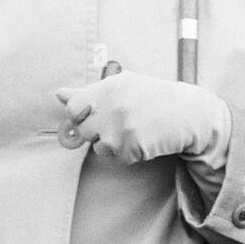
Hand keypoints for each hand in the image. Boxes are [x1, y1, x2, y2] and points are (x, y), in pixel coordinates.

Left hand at [54, 69, 230, 164]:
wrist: (186, 113)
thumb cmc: (151, 97)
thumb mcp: (122, 84)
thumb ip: (88, 91)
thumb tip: (59, 94)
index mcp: (108, 87)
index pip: (73, 108)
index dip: (79, 115)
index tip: (93, 115)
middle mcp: (111, 107)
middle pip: (84, 131)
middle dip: (97, 131)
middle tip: (119, 123)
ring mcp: (121, 129)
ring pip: (100, 148)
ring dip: (113, 144)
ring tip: (134, 130)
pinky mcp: (131, 148)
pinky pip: (118, 158)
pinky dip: (128, 154)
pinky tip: (143, 140)